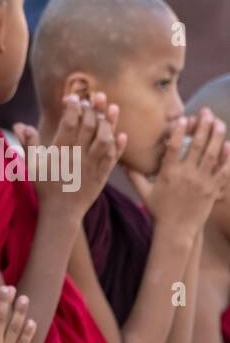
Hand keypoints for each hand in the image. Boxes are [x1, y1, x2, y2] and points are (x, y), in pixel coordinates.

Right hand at [27, 93, 126, 214]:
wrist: (61, 212)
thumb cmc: (44, 187)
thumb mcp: (32, 165)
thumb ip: (29, 143)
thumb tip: (19, 124)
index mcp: (60, 151)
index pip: (69, 122)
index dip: (73, 106)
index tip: (73, 97)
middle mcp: (78, 155)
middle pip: (89, 126)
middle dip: (92, 109)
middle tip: (94, 97)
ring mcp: (93, 165)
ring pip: (104, 139)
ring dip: (109, 122)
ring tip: (111, 108)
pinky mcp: (103, 174)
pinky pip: (114, 157)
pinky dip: (119, 145)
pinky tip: (121, 134)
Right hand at [140, 108, 229, 233]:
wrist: (177, 230)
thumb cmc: (159, 211)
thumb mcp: (144, 193)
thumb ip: (135, 176)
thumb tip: (123, 163)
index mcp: (168, 174)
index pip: (173, 147)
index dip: (178, 131)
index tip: (182, 118)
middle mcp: (186, 175)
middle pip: (196, 145)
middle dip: (202, 126)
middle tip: (205, 112)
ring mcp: (201, 181)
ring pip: (211, 154)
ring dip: (216, 136)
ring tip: (217, 122)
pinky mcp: (212, 188)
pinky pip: (222, 169)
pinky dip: (226, 157)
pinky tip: (227, 144)